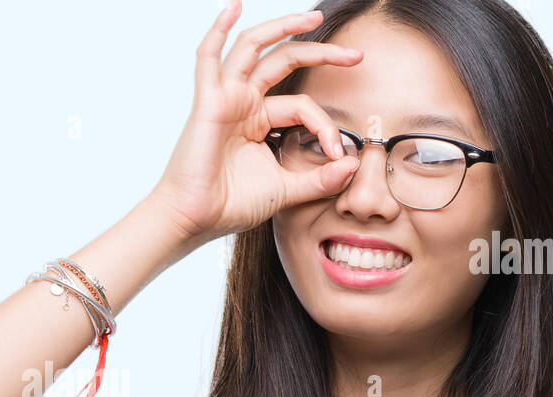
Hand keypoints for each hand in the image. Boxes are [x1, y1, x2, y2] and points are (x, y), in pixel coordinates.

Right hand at [148, 0, 363, 245]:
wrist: (195, 219)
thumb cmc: (230, 206)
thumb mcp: (286, 190)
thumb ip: (320, 180)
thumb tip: (352, 165)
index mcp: (259, 121)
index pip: (303, 106)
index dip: (325, 126)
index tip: (336, 155)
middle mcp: (243, 103)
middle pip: (285, 62)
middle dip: (321, 54)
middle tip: (356, 56)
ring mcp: (225, 99)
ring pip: (254, 47)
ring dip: (283, 27)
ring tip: (313, 18)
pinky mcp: (208, 102)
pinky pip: (209, 58)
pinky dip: (218, 30)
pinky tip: (233, 7)